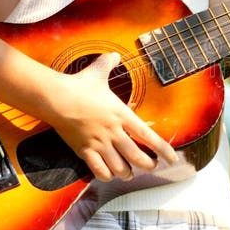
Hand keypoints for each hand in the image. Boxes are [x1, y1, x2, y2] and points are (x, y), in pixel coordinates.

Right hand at [52, 52, 177, 181]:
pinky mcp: (84, 151)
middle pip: (137, 157)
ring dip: (127, 173)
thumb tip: (114, 54)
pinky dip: (106, 175)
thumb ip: (108, 63)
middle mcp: (114, 132)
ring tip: (129, 173)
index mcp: (122, 115)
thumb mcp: (97, 72)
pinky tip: (109, 175)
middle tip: (151, 166)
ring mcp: (99, 143)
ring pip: (119, 167)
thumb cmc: (79, 85)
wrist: (57, 98)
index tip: (172, 158)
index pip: (148, 137)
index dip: (163, 150)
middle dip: (147, 165)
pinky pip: (99, 170)